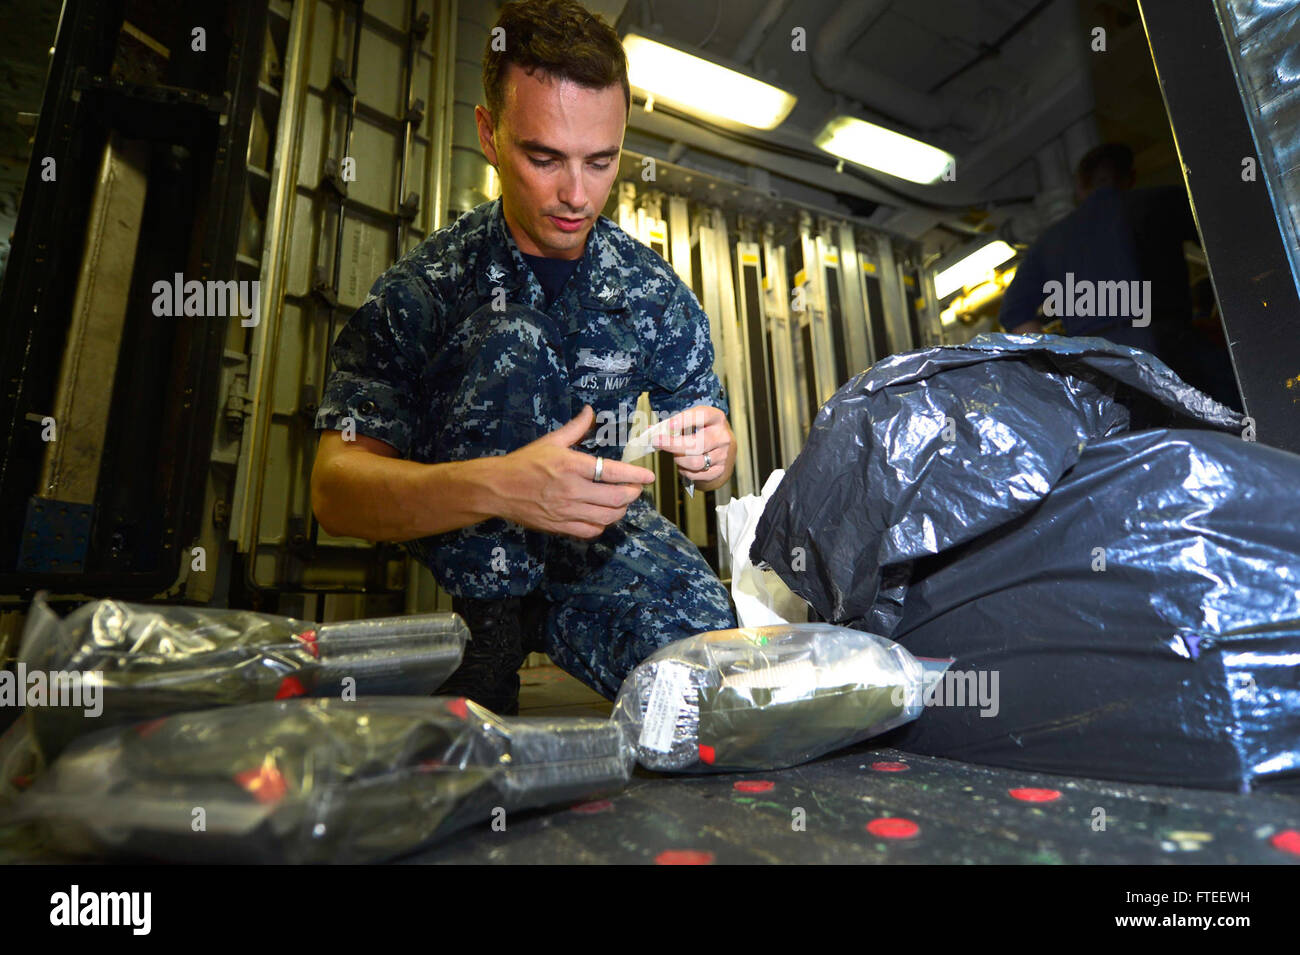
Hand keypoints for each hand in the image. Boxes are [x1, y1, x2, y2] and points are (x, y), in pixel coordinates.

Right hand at [491, 405, 655, 538]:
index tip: (648, 475)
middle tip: (636, 487)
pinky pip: (591, 531)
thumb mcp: (551, 441)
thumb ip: (575, 428)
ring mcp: (566, 511)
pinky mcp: (560, 526)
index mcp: (571, 465)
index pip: (612, 471)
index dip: (635, 474)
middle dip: (633, 493)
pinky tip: (602, 515)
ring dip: (621, 509)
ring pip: (607, 517)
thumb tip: (590, 411)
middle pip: (616, 498)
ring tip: (622, 500)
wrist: (498, 489)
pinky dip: (603, 524)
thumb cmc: (524, 463)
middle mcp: (571, 490)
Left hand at [650, 404, 735, 491]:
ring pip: (695, 461)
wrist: (723, 452)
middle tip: (657, 442)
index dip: (684, 420)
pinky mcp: (720, 470)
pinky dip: (685, 470)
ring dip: (679, 459)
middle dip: (673, 444)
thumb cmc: (704, 433)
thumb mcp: (693, 423)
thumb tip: (650, 430)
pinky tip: (685, 464)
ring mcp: (723, 454)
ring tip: (676, 455)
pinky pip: (696, 474)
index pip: (702, 416)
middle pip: (696, 444)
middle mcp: (722, 436)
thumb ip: (673, 425)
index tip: (669, 425)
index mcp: (716, 418)